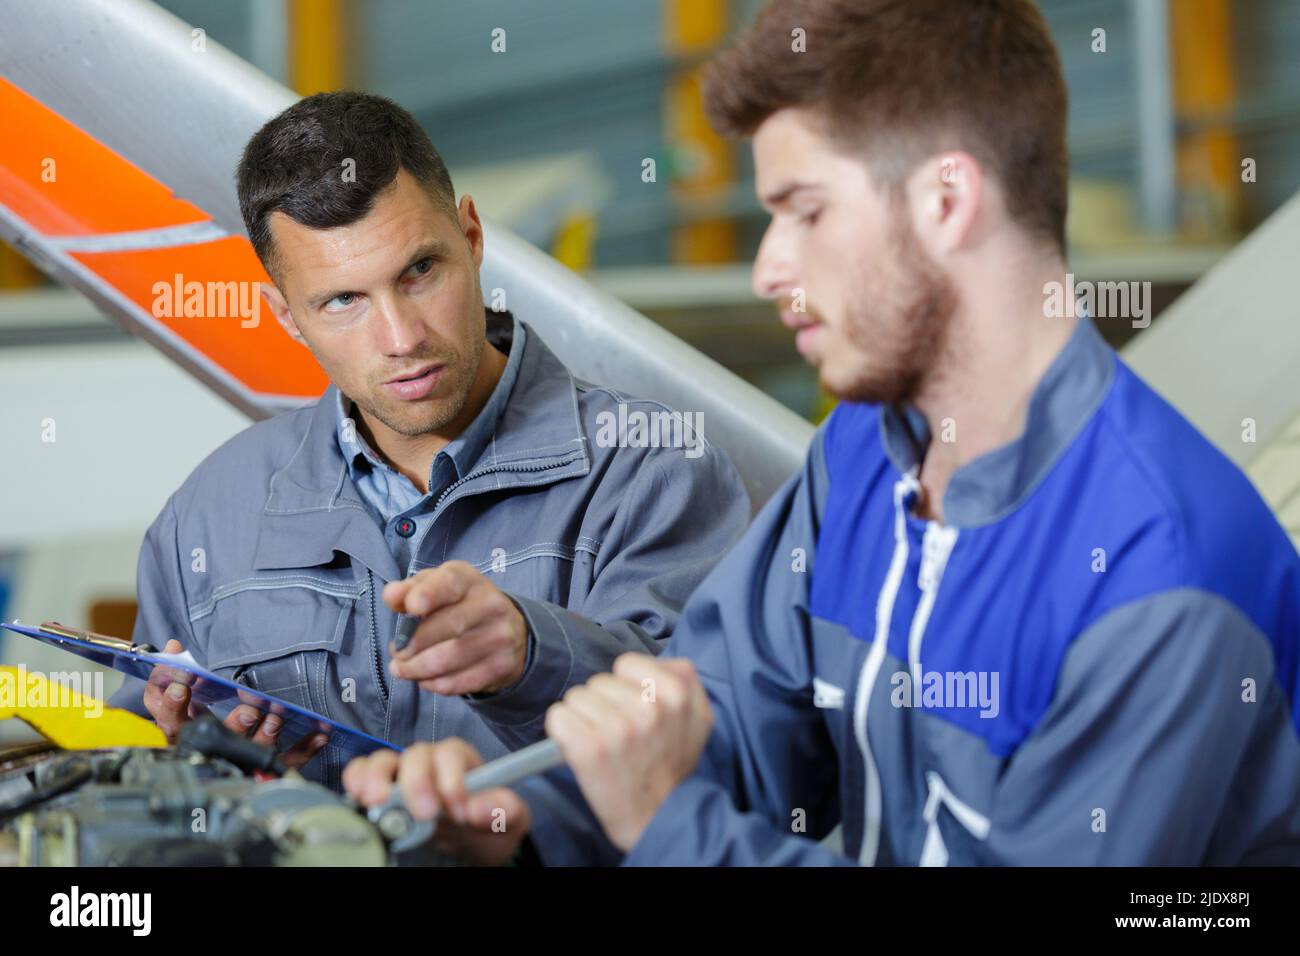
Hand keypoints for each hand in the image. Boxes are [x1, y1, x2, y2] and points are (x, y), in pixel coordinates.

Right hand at [143, 639, 327, 768]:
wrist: (214, 757)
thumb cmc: (195, 718)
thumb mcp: (180, 694)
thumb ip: (174, 672)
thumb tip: (173, 648)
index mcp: (180, 728)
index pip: (168, 717)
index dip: (171, 703)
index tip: (183, 686)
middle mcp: (205, 747)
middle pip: (214, 742)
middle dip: (234, 724)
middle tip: (249, 711)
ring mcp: (234, 760)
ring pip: (248, 752)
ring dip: (265, 735)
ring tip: (277, 719)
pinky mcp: (260, 768)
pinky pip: (284, 761)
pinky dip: (303, 749)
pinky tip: (319, 736)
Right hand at [343, 739, 530, 865]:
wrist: (471, 838)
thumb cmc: (489, 822)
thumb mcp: (509, 818)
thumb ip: (503, 809)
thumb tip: (478, 807)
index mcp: (463, 759)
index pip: (452, 754)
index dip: (452, 780)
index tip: (459, 810)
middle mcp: (431, 760)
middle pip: (417, 756)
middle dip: (417, 783)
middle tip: (425, 814)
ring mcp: (403, 773)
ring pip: (384, 760)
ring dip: (378, 778)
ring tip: (379, 802)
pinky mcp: (382, 788)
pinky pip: (362, 772)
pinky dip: (357, 779)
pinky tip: (358, 796)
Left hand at [383, 561, 528, 695]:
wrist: (509, 629)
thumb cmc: (459, 605)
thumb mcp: (436, 589)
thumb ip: (409, 590)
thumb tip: (391, 596)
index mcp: (469, 581)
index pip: (450, 583)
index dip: (430, 594)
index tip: (411, 607)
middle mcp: (491, 605)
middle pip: (448, 626)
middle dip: (412, 643)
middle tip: (396, 652)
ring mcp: (500, 637)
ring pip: (447, 661)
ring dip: (415, 669)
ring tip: (402, 668)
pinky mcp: (502, 666)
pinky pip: (457, 683)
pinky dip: (432, 684)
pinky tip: (425, 678)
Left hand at [544, 653, 712, 851]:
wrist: (656, 818)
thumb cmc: (670, 768)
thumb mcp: (698, 720)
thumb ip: (686, 683)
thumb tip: (661, 662)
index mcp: (678, 695)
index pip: (626, 663)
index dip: (625, 687)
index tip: (632, 710)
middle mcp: (651, 709)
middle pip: (598, 682)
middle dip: (603, 705)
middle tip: (618, 735)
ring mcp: (619, 729)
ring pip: (576, 697)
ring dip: (583, 718)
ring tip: (603, 744)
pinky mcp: (590, 749)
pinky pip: (558, 716)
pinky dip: (562, 731)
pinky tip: (580, 749)